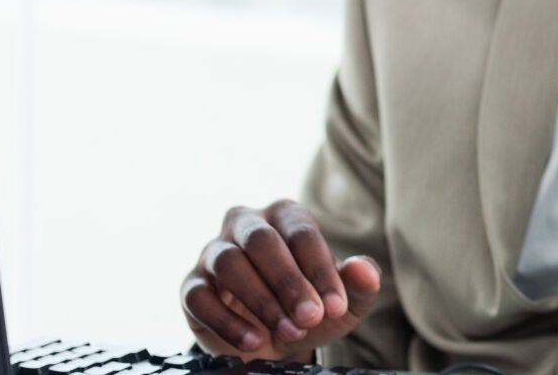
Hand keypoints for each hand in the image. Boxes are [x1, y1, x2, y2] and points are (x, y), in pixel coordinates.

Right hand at [180, 199, 382, 361]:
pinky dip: (227, 322)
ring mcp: (214, 252)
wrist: (275, 341)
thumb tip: (365, 269)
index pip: (302, 234)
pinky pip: (199, 297)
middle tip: (310, 319)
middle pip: (263, 242)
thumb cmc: (311, 307)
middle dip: (289, 283)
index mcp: (286, 215)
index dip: (320, 271)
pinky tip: (254, 342)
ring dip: (261, 301)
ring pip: (230, 264)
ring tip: (288, 332)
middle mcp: (246, 224)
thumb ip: (360, 282)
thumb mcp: (343, 301)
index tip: (335, 307)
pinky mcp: (191, 286)